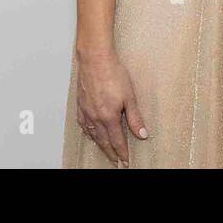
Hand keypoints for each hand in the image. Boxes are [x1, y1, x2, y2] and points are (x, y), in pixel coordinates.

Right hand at [75, 50, 148, 166]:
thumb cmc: (113, 74)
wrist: (95, 60)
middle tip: (116, 161)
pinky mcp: (81, 105)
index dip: (122, 153)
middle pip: (103, 141)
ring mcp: (86, 112)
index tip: (125, 162)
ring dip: (100, 145)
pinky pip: (83, 125)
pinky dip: (88, 133)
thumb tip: (142, 134)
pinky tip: (90, 133)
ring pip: (92, 134)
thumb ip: (135, 118)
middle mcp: (95, 118)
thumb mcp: (130, 97)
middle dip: (111, 153)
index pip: (117, 141)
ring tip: (105, 151)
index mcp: (108, 117)